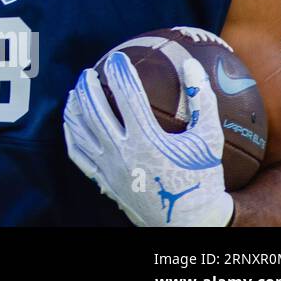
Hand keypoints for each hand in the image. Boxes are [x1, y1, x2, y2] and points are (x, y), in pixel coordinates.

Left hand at [63, 51, 232, 226]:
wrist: (190, 223)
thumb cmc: (202, 179)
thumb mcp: (209, 140)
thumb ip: (201, 100)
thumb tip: (191, 63)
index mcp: (147, 140)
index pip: (126, 95)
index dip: (120, 72)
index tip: (118, 58)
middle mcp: (122, 152)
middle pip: (94, 109)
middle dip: (88, 86)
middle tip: (89, 72)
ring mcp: (108, 168)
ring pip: (80, 130)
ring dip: (75, 106)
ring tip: (76, 91)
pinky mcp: (103, 181)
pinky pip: (78, 154)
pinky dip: (71, 134)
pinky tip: (71, 122)